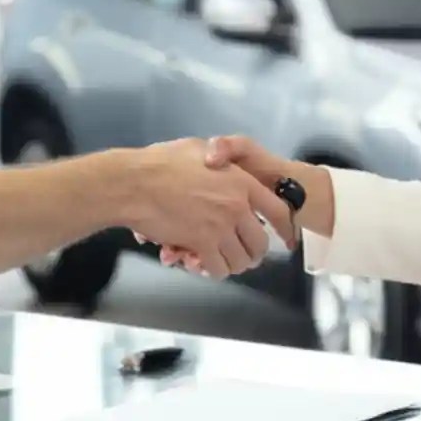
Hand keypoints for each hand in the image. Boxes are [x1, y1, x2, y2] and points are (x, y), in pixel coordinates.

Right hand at [126, 139, 295, 277]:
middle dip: (254, 254)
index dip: (284, 228)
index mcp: (242, 182)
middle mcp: (237, 206)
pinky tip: (203, 266)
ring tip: (223, 262)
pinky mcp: (201, 244)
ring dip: (232, 265)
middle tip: (246, 257)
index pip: (278, 211)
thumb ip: (218, 158)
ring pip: (240, 260)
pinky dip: (212, 271)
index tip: (285, 239)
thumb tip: (220, 159)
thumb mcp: (198, 149)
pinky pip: (218, 268)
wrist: (134, 183)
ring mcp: (220, 227)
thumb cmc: (160, 163)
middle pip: (260, 243)